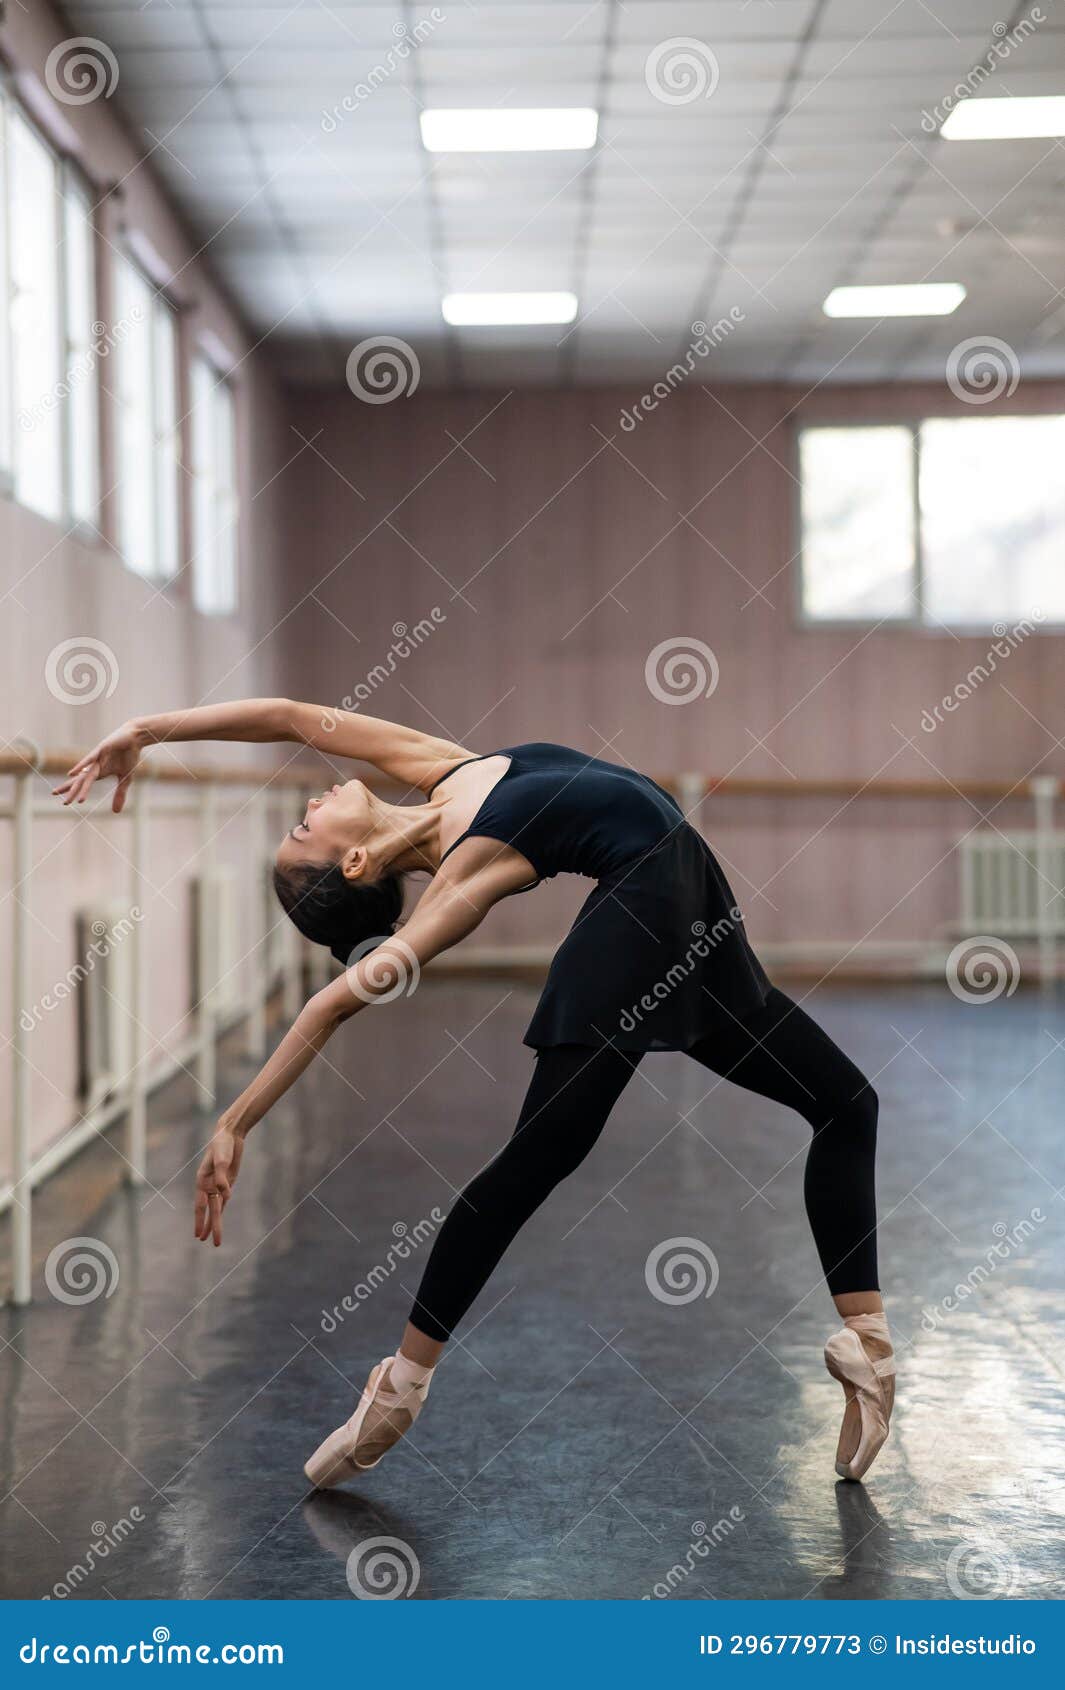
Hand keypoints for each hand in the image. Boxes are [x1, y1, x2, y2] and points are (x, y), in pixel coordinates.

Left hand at [53, 722, 142, 811]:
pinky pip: (90, 759)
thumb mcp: (126, 779)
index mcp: (99, 771)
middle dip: (72, 792)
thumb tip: (116, 812)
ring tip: (70, 797)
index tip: (64, 802)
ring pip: (85, 774)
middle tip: (64, 803)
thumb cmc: (129, 755)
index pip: (82, 783)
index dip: (73, 791)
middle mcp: (94, 765)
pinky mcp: (101, 749)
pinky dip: (81, 766)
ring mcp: (97, 757)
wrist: (135, 738)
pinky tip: (71, 773)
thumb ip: (120, 794)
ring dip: (78, 786)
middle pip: (80, 780)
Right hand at [194, 1126, 244, 1246]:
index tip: (198, 1236)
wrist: (229, 1134)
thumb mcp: (222, 1159)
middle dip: (210, 1227)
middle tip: (210, 1244)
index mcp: (201, 1181)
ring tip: (213, 1240)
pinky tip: (218, 1220)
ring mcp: (217, 1185)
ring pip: (216, 1208)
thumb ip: (222, 1177)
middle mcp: (208, 1185)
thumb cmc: (222, 1145)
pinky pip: (224, 1199)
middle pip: (210, 1211)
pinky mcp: (227, 1182)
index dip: (200, 1221)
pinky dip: (222, 1210)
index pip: (200, 1206)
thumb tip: (225, 1194)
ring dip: (215, 1223)